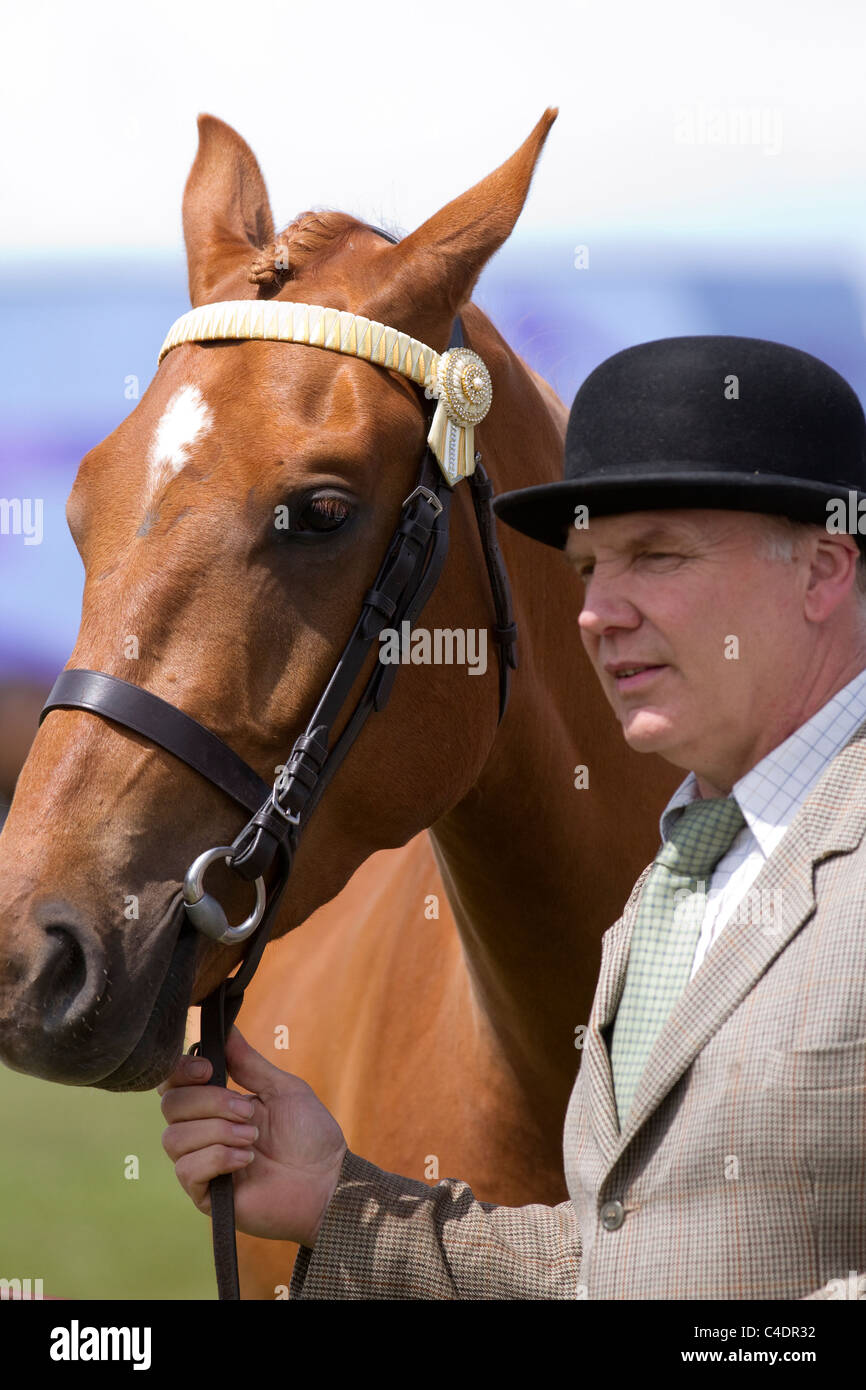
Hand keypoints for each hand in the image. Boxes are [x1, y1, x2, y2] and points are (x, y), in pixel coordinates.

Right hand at [158, 1026, 347, 1247]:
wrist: (327, 1181)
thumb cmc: (310, 1135)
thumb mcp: (282, 1089)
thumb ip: (249, 1064)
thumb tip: (227, 1029)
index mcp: (217, 1106)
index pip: (174, 1084)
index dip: (181, 1071)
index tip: (209, 1069)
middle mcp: (203, 1133)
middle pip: (170, 1106)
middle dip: (210, 1102)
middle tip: (249, 1112)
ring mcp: (202, 1165)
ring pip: (174, 1138)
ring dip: (217, 1132)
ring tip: (253, 1139)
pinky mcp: (205, 1196)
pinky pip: (187, 1170)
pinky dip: (217, 1158)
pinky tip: (247, 1161)